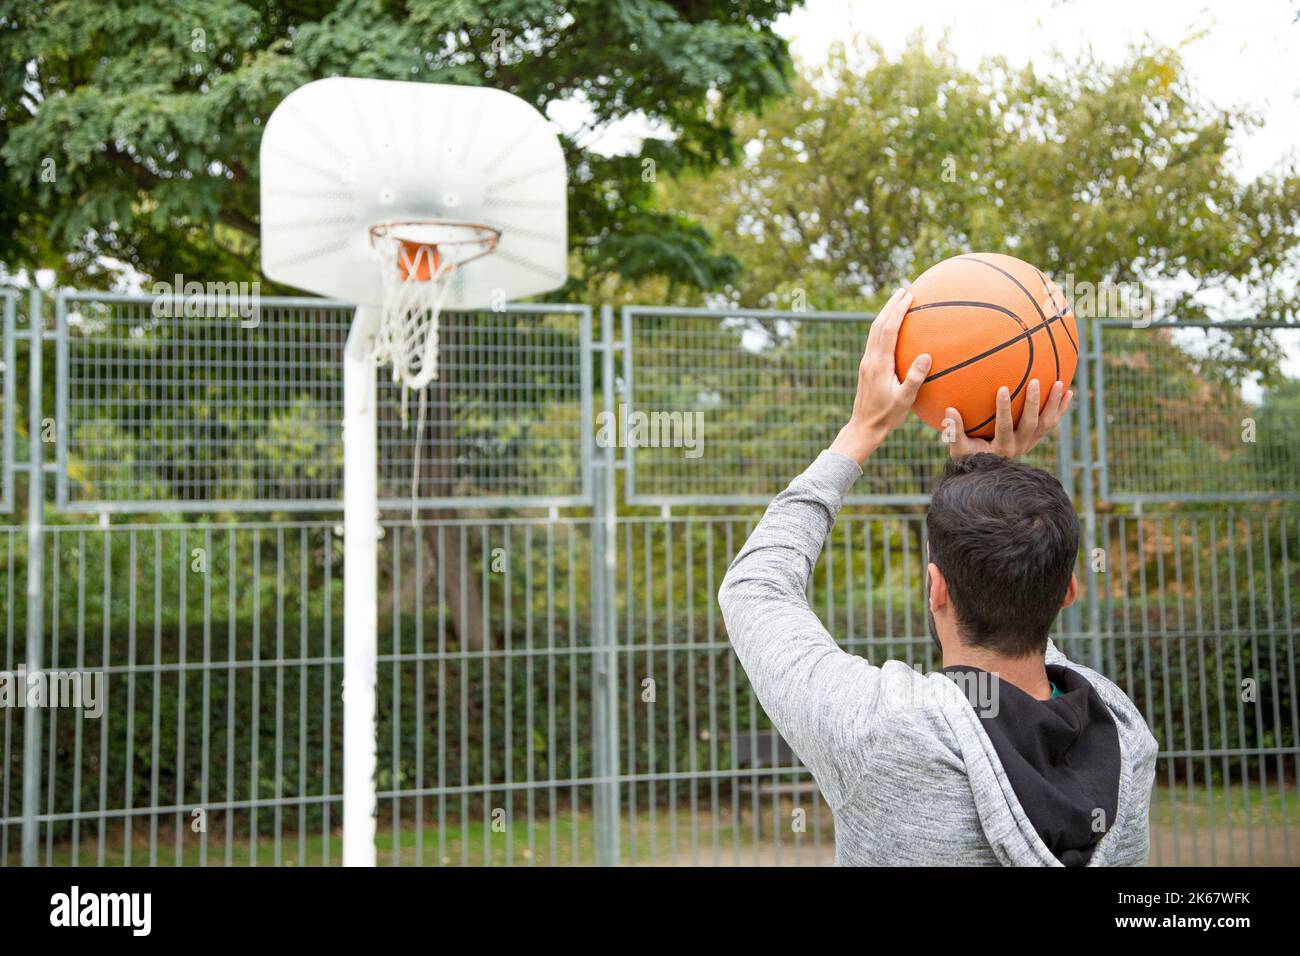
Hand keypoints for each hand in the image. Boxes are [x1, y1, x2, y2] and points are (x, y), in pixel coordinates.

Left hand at [829, 288, 931, 464]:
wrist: (863, 427)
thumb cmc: (886, 416)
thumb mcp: (904, 400)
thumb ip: (915, 378)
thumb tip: (927, 356)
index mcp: (878, 364)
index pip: (887, 330)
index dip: (897, 311)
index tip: (908, 296)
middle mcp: (870, 359)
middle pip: (877, 325)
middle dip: (890, 305)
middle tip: (903, 290)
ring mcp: (866, 362)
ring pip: (874, 332)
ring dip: (885, 314)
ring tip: (898, 301)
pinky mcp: (867, 367)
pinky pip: (875, 341)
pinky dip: (884, 328)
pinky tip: (894, 328)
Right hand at [944, 379, 1072, 458]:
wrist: (989, 473)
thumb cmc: (969, 458)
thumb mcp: (959, 448)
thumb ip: (954, 431)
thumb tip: (949, 410)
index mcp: (1001, 448)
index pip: (1004, 427)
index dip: (1004, 408)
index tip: (1002, 388)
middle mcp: (1020, 446)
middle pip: (1031, 423)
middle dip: (1033, 402)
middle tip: (1035, 381)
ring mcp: (1031, 442)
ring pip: (1047, 423)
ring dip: (1054, 403)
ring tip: (1061, 382)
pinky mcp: (1037, 438)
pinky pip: (1052, 423)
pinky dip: (1062, 408)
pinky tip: (1069, 392)